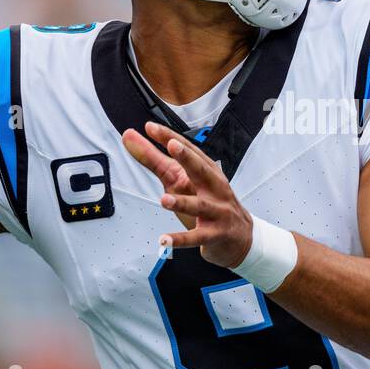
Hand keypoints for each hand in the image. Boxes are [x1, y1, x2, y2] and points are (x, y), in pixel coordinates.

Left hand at [121, 121, 252, 267]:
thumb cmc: (209, 203)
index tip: (151, 128)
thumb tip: (129, 136)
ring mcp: (216, 212)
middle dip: (187, 158)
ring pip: (199, 205)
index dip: (170, 138)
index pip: (189, 151)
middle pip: (201, 170)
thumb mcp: (182, 180)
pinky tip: (164, 240)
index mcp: (207, 171)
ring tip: (164, 199)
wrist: (240, 237)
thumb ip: (154, 159)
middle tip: (171, 145)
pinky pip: (196, 237)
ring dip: (182, 202)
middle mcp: (214, 188)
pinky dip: (180, 239)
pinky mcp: (213, 235)